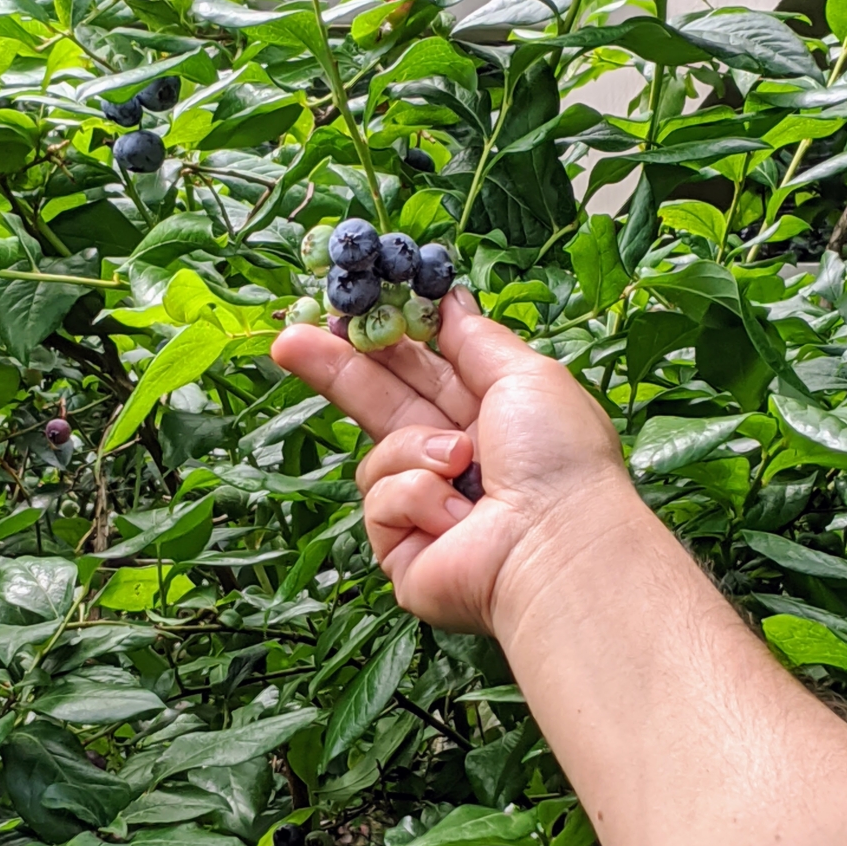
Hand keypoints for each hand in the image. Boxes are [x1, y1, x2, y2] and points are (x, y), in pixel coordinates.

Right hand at [271, 287, 634, 635]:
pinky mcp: (403, 547)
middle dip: (337, 369)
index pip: (420, 371)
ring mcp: (426, 507)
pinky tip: (454, 515)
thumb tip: (449, 298)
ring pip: (379, 455)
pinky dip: (416, 498)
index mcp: (486, 417)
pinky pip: (381, 500)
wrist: (557, 547)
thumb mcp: (526, 376)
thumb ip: (476, 338)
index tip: (345, 313)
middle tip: (289, 338)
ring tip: (459, 463)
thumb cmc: (557, 458)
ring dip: (415, 450)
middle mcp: (454, 460)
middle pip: (380, 405)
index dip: (382, 343)